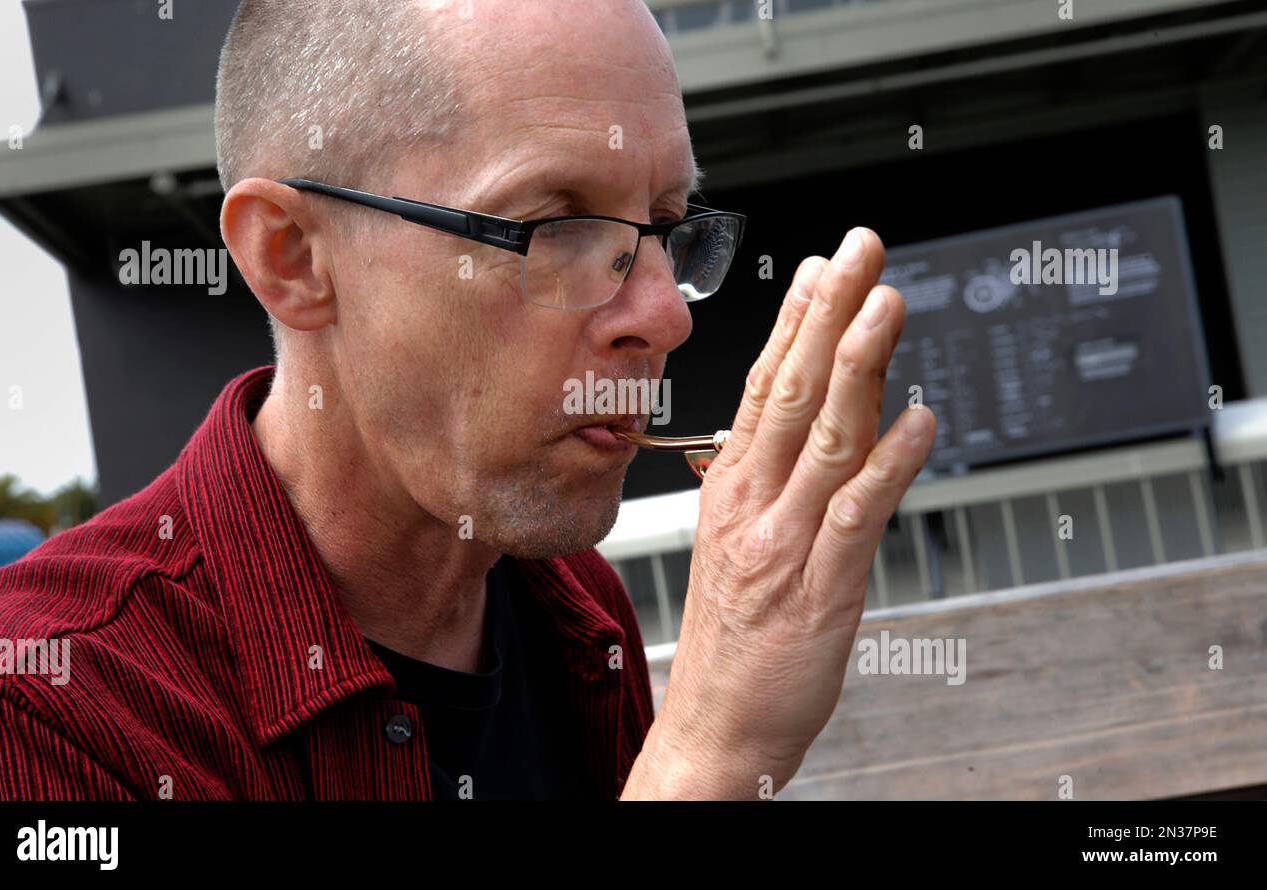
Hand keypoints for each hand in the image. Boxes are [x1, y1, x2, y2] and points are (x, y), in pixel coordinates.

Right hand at [622, 228, 935, 798]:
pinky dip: (893, 463)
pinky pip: (859, 515)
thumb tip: (815, 421)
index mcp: (729, 491)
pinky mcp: (821, 589)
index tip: (821, 266)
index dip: (795, 322)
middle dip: (829, 314)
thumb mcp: (734, 545)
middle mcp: (752, 506)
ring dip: (859, 366)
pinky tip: (921, 419)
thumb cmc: (731, 640)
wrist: (713, 728)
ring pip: (826, 439)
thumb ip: (771, 481)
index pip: (761, 388)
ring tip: (888, 304)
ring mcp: (784, 545)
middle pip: (791, 393)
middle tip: (859, 250)